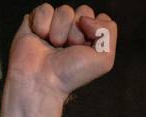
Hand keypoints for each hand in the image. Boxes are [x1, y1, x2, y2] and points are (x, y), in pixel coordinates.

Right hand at [0, 4, 117, 116]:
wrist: (41, 80)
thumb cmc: (70, 74)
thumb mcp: (104, 60)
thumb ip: (108, 32)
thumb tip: (86, 18)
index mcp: (91, 39)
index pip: (101, 19)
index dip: (95, 32)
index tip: (85, 49)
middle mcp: (74, 31)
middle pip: (84, 11)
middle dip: (77, 31)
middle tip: (68, 49)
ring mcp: (55, 25)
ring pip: (65, 10)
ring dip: (59, 30)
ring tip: (53, 46)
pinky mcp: (37, 20)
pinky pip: (45, 8)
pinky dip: (43, 24)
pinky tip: (40, 38)